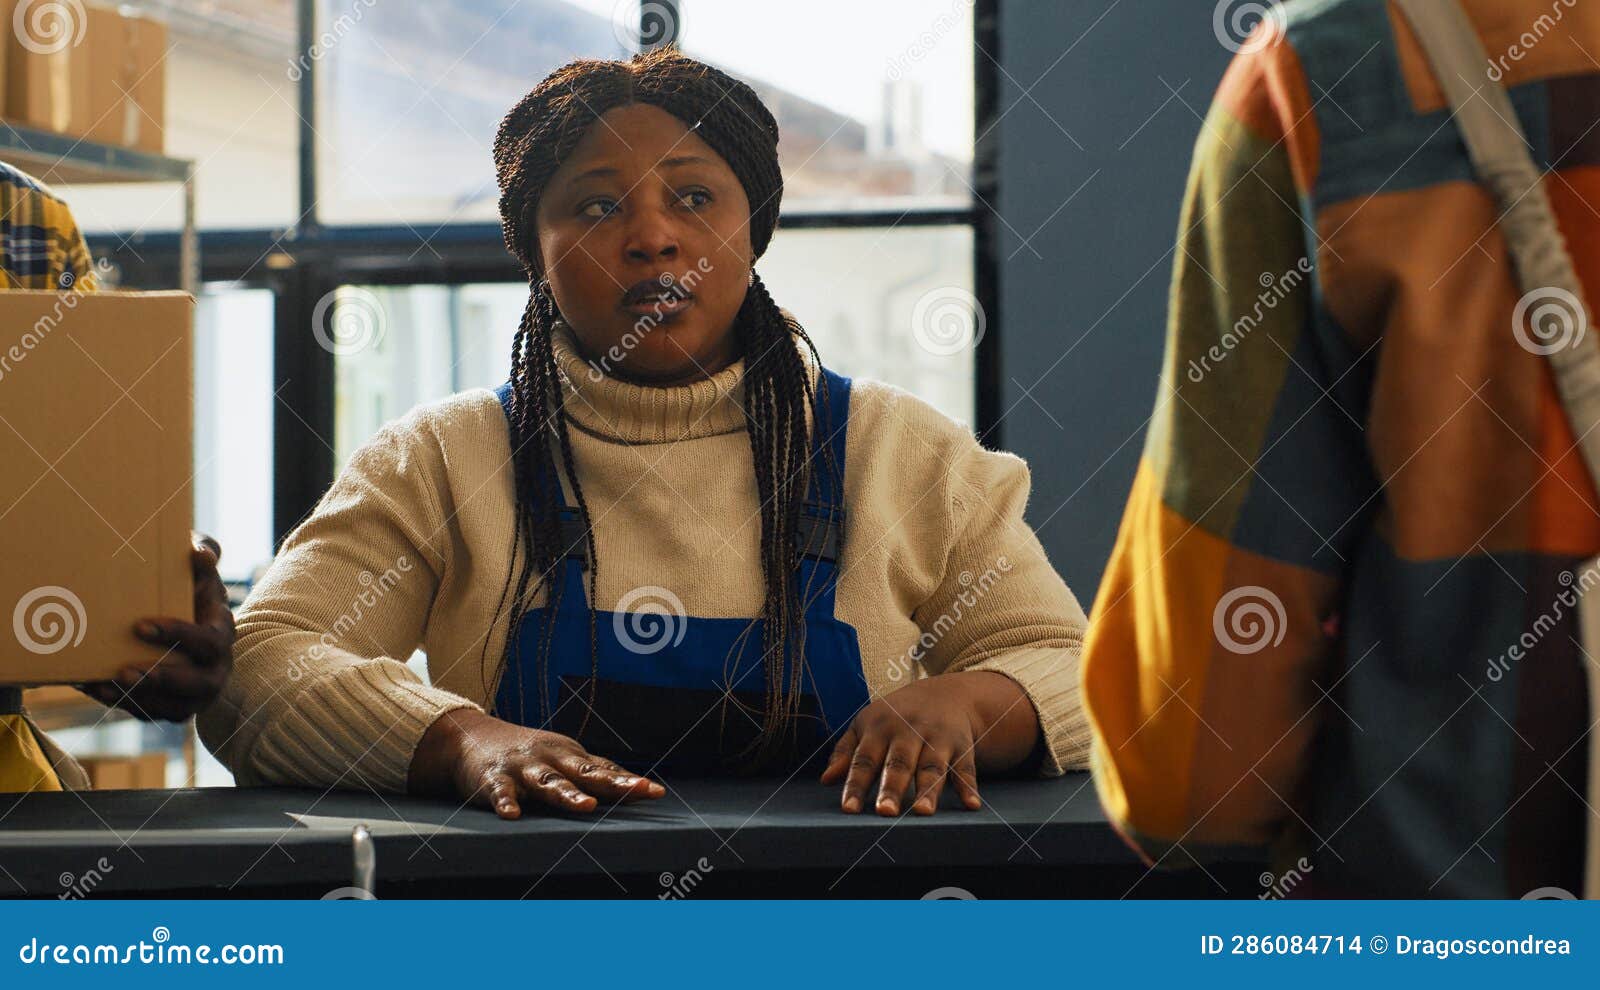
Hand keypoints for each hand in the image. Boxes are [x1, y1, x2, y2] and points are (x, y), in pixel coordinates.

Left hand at [80, 532, 234, 720]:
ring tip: (104, 685)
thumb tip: (200, 554)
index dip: (178, 636)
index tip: (140, 626)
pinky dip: (123, 704)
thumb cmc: (191, 589)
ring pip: (178, 708)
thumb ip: (203, 552)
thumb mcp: (198, 568)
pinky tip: (94, 686)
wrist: (190, 621)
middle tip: (123, 671)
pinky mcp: (176, 705)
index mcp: (222, 632)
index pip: (209, 641)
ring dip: (141, 699)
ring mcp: (198, 692)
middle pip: (200, 683)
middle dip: (161, 679)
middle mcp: (217, 667)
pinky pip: (154, 713)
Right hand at [408, 708, 664, 818]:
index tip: (655, 792)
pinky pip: (501, 792)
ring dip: (568, 794)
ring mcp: (523, 768)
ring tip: (586, 806)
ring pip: (549, 782)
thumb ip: (593, 773)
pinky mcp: (493, 779)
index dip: (629, 781)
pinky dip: (506, 803)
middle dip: (612, 783)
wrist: (471, 737)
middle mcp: (551, 759)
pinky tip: (512, 815)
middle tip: (637, 791)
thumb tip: (636, 788)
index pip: (605, 770)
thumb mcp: (562, 759)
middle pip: (585, 772)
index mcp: (571, 756)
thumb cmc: (528, 754)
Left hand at [820, 670, 1039, 815]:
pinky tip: (971, 804)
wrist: (943, 692)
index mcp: (880, 727)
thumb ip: (845, 752)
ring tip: (922, 812)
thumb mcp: (866, 725)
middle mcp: (908, 731)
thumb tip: (826, 780)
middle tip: (885, 812)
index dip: (856, 784)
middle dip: (892, 787)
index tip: (849, 809)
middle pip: (899, 763)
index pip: (864, 759)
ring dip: (928, 789)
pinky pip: (966, 767)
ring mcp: (937, 737)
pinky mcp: (962, 745)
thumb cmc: (895, 716)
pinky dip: (969, 786)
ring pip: (932, 766)